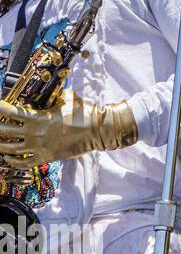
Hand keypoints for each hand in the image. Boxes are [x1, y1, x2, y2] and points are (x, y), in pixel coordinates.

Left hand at [0, 90, 136, 168]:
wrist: (98, 130)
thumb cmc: (84, 114)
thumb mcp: (68, 99)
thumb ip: (56, 95)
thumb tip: (53, 91)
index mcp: (38, 118)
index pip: (9, 112)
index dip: (0, 108)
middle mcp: (34, 134)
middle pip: (4, 132)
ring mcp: (38, 147)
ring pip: (9, 149)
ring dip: (1, 145)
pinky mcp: (46, 157)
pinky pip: (23, 162)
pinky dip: (13, 161)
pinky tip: (8, 157)